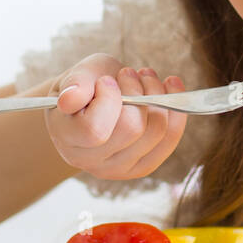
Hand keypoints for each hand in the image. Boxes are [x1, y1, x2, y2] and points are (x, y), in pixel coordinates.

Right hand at [45, 53, 188, 180]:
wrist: (93, 104)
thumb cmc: (85, 86)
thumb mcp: (78, 74)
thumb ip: (76, 83)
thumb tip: (70, 99)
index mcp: (66, 138)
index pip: (95, 129)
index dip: (109, 99)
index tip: (107, 80)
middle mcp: (90, 162)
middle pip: (132, 129)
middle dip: (137, 91)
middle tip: (129, 73)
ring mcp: (118, 169)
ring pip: (155, 133)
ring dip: (157, 96)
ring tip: (145, 78)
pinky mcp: (142, 167)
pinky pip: (170, 140)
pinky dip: (175, 110)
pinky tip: (169, 86)